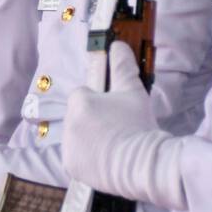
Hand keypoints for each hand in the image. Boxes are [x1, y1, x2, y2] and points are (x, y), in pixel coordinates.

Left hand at [63, 41, 186, 210]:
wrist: (143, 164)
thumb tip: (118, 46)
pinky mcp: (70, 165)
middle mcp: (68, 122)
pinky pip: (75, 157)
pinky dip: (86, 159)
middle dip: (93, 120)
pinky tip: (105, 159)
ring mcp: (67, 145)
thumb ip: (123, 67)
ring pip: (76, 136)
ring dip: (89, 139)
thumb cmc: (139, 125)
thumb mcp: (134, 92)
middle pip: (78, 116)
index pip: (82, 95)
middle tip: (117, 129)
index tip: (114, 111)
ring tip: (114, 145)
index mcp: (79, 101)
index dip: (98, 102)